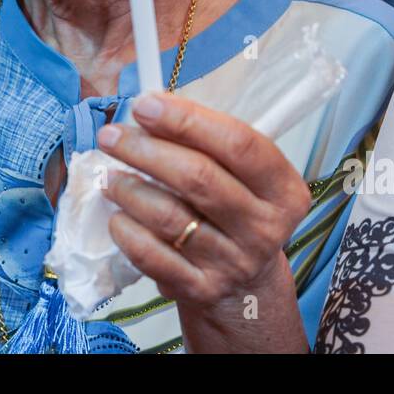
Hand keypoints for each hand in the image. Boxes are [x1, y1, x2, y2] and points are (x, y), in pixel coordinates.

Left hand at [97, 92, 310, 352]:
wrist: (245, 287)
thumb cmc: (236, 211)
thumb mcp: (241, 176)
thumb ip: (207, 143)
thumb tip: (149, 111)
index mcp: (283, 189)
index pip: (239, 144)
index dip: (188, 120)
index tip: (145, 104)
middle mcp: (265, 228)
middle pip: (198, 178)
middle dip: (146, 150)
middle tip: (110, 136)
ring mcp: (233, 262)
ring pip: (170, 217)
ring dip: (129, 189)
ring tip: (109, 176)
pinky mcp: (201, 289)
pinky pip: (152, 255)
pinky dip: (127, 230)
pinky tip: (117, 215)